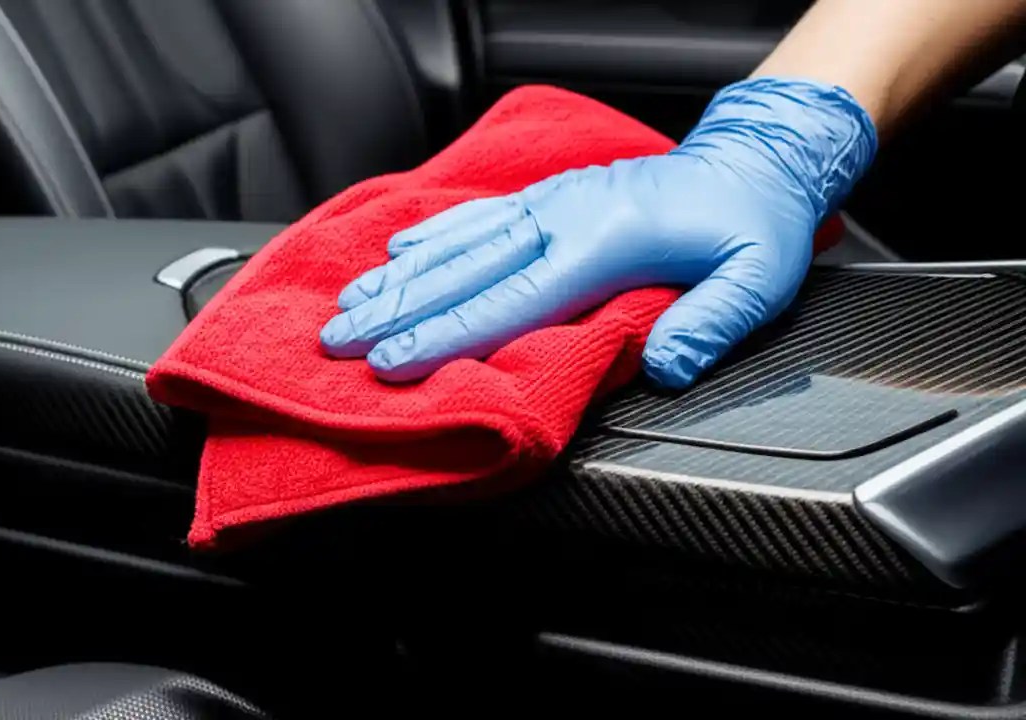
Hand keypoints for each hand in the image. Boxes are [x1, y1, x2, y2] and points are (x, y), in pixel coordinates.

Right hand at [320, 78, 876, 387]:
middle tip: (338, 339)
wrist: (751, 163)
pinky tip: (398, 253)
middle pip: (464, 272)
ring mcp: (550, 204)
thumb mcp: (756, 279)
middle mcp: (562, 219)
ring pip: (459, 243)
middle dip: (395, 309)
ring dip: (398, 277)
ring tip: (347, 302)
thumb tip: (663, 366)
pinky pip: (478, 216)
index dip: (444, 334)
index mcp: (603, 245)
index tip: (390, 358)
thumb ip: (709, 323)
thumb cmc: (750, 227)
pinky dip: (432, 236)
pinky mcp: (548, 198)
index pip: (509, 301)